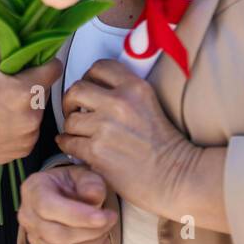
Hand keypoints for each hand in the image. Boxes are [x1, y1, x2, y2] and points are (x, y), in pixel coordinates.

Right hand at [0, 46, 61, 164]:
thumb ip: (9, 50)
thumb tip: (28, 46)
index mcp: (24, 90)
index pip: (54, 68)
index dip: (45, 62)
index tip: (35, 64)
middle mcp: (32, 115)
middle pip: (44, 91)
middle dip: (31, 85)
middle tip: (7, 87)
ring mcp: (29, 135)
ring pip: (36, 111)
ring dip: (25, 107)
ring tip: (0, 108)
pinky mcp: (24, 150)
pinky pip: (30, 130)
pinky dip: (20, 125)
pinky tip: (0, 123)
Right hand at [17, 165, 117, 243]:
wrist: (64, 193)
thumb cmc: (73, 183)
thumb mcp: (83, 174)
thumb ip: (90, 182)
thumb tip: (94, 196)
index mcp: (33, 190)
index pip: (49, 207)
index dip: (78, 215)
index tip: (104, 216)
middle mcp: (28, 216)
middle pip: (57, 235)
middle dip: (90, 231)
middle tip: (111, 220)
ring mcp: (34, 239)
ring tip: (106, 232)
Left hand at [56, 59, 199, 217]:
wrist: (176, 176)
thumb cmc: (165, 145)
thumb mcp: (150, 103)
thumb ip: (125, 92)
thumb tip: (95, 90)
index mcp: (135, 87)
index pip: (100, 67)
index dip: (89, 77)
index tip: (89, 88)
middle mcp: (119, 103)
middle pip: (77, 89)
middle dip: (71, 101)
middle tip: (75, 110)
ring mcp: (106, 127)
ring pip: (70, 120)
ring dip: (72, 128)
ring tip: (79, 134)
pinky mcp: (96, 151)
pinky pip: (68, 142)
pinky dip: (68, 145)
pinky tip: (74, 148)